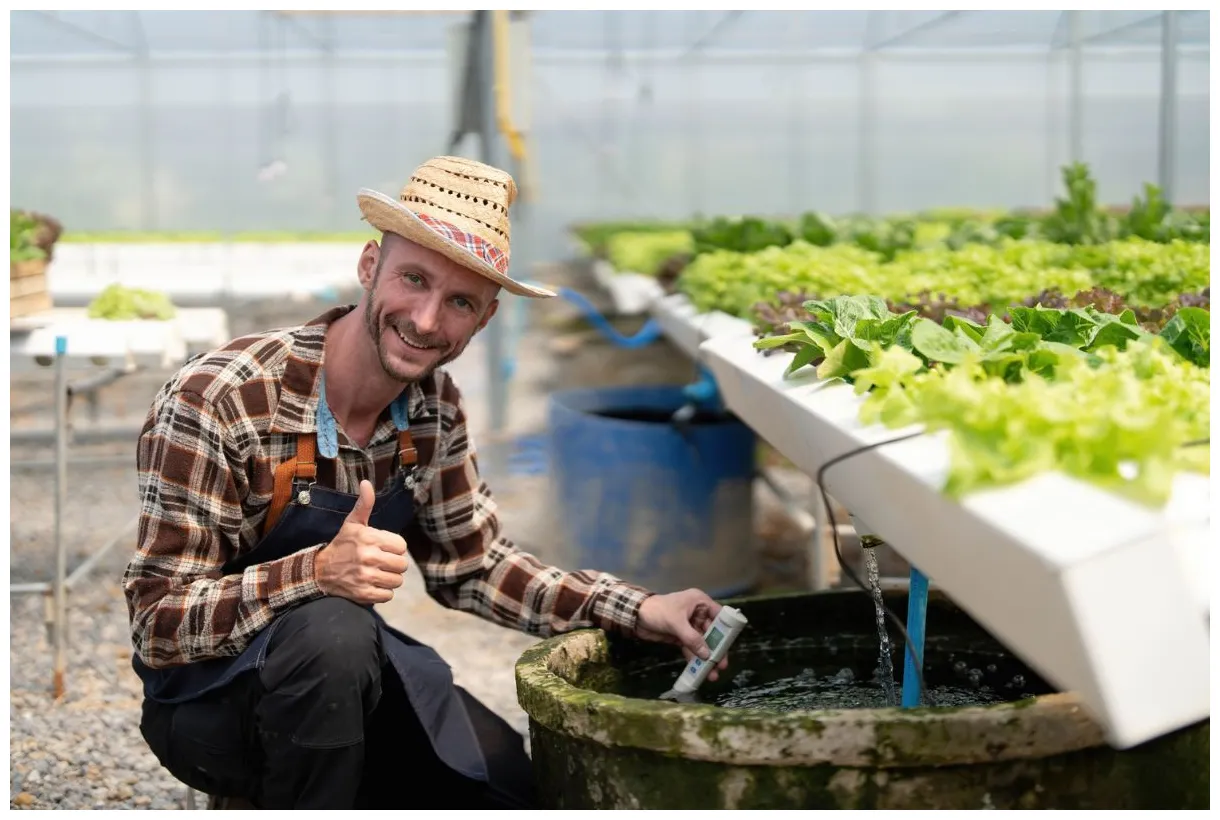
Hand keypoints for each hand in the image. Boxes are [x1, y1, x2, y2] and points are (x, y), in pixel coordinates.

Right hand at [314, 480, 409, 604]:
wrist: (320, 571)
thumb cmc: (342, 545)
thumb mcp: (352, 523)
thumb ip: (364, 504)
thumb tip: (366, 483)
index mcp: (369, 538)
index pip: (402, 546)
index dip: (394, 548)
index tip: (383, 548)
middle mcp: (368, 557)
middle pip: (402, 565)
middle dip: (394, 564)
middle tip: (381, 562)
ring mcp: (366, 577)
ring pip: (397, 581)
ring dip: (389, 578)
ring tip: (377, 573)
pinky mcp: (364, 594)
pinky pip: (388, 595)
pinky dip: (382, 592)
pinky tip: (372, 584)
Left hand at [634, 588, 728, 682]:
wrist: (635, 615)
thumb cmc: (658, 611)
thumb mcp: (676, 623)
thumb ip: (692, 638)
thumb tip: (707, 655)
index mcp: (699, 602)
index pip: (719, 615)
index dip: (726, 630)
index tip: (730, 645)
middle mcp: (697, 613)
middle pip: (712, 633)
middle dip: (717, 649)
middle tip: (722, 665)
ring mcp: (689, 626)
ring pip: (702, 643)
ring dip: (706, 658)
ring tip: (712, 674)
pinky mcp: (681, 636)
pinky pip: (691, 648)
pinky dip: (695, 659)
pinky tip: (699, 671)